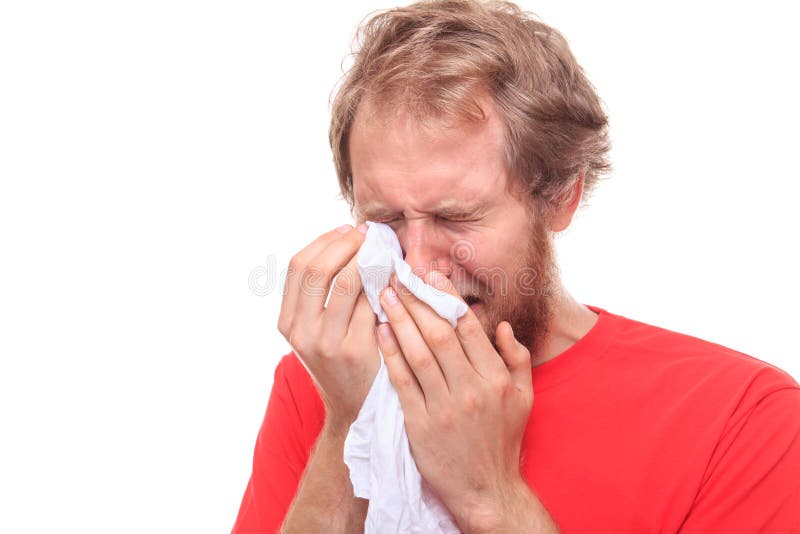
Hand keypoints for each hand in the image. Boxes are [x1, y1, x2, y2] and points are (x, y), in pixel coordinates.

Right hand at [277, 224, 379, 428]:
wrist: (356, 408)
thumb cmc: (343, 359)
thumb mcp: (318, 330)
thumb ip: (323, 294)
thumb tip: (350, 238)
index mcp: (288, 322)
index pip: (298, 266)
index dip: (324, 242)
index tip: (348, 230)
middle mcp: (301, 332)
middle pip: (317, 270)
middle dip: (345, 244)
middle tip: (368, 235)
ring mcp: (327, 344)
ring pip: (346, 283)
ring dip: (368, 259)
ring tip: (384, 250)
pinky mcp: (356, 352)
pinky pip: (372, 304)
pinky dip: (384, 283)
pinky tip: (395, 275)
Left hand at [376, 270, 534, 530]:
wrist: (486, 491)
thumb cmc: (502, 441)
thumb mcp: (523, 399)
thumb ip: (517, 359)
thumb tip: (502, 325)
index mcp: (495, 378)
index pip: (468, 327)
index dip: (447, 296)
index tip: (431, 274)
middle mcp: (471, 389)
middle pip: (439, 333)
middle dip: (418, 300)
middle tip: (400, 276)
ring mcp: (444, 407)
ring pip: (418, 352)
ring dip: (400, 320)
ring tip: (386, 295)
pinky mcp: (419, 425)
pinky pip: (402, 381)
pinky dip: (390, 353)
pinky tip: (380, 331)